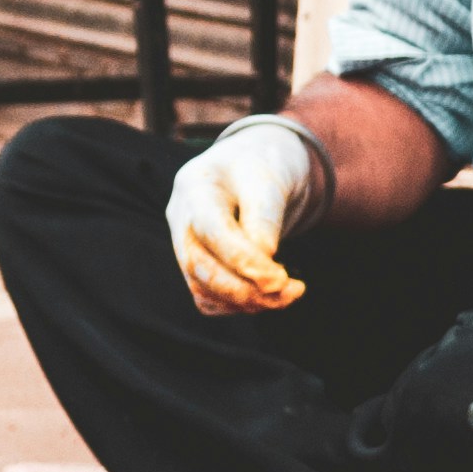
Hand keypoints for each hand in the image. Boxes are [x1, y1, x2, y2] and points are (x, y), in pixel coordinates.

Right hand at [164, 118, 324, 314]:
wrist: (255, 166)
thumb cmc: (263, 167)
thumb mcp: (270, 180)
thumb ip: (265, 219)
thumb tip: (264, 263)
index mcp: (195, 186)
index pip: (211, 231)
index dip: (244, 261)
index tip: (280, 278)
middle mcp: (180, 217)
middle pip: (200, 267)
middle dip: (247, 289)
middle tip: (292, 290)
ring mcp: (183, 243)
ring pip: (203, 289)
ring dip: (246, 302)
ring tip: (288, 295)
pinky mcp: (194, 266)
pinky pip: (208, 299)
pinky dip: (238, 306)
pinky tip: (269, 297)